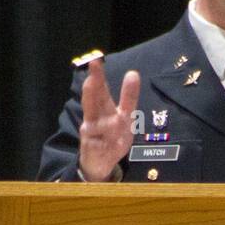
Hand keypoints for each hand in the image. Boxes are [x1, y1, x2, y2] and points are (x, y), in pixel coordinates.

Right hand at [78, 57, 140, 180]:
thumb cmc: (111, 134)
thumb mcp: (125, 116)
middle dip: (92, 89)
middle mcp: (93, 118)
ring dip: (105, 123)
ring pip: (95, 125)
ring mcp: (92, 134)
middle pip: (92, 102)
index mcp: (102, 108)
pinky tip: (108, 143)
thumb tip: (133, 73)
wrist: (99, 162)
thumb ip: (129, 97)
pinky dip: (103, 145)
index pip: (100, 90)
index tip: (96, 61)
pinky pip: (99, 147)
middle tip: (91, 76)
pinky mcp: (93, 150)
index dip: (98, 77)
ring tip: (115, 120)